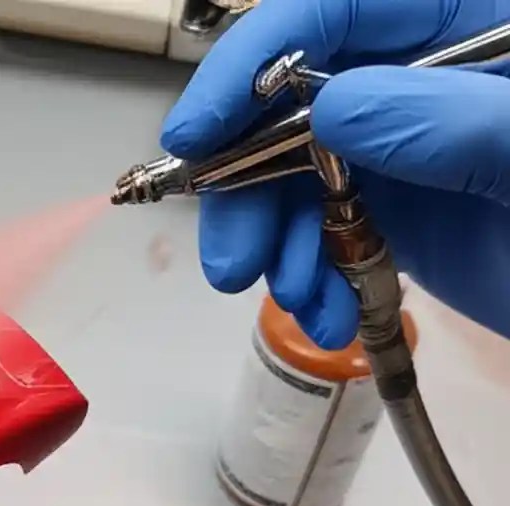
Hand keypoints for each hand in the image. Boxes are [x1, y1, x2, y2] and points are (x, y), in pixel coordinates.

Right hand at [161, 0, 509, 347]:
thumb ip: (458, 119)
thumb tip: (337, 106)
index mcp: (471, 22)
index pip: (335, 9)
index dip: (250, 60)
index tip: (199, 129)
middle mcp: (423, 77)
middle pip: (288, 101)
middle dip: (245, 181)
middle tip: (230, 255)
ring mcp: (406, 146)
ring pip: (288, 174)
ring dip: (269, 242)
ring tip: (294, 300)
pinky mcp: (399, 209)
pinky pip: (317, 230)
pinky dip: (305, 274)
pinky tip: (324, 311)